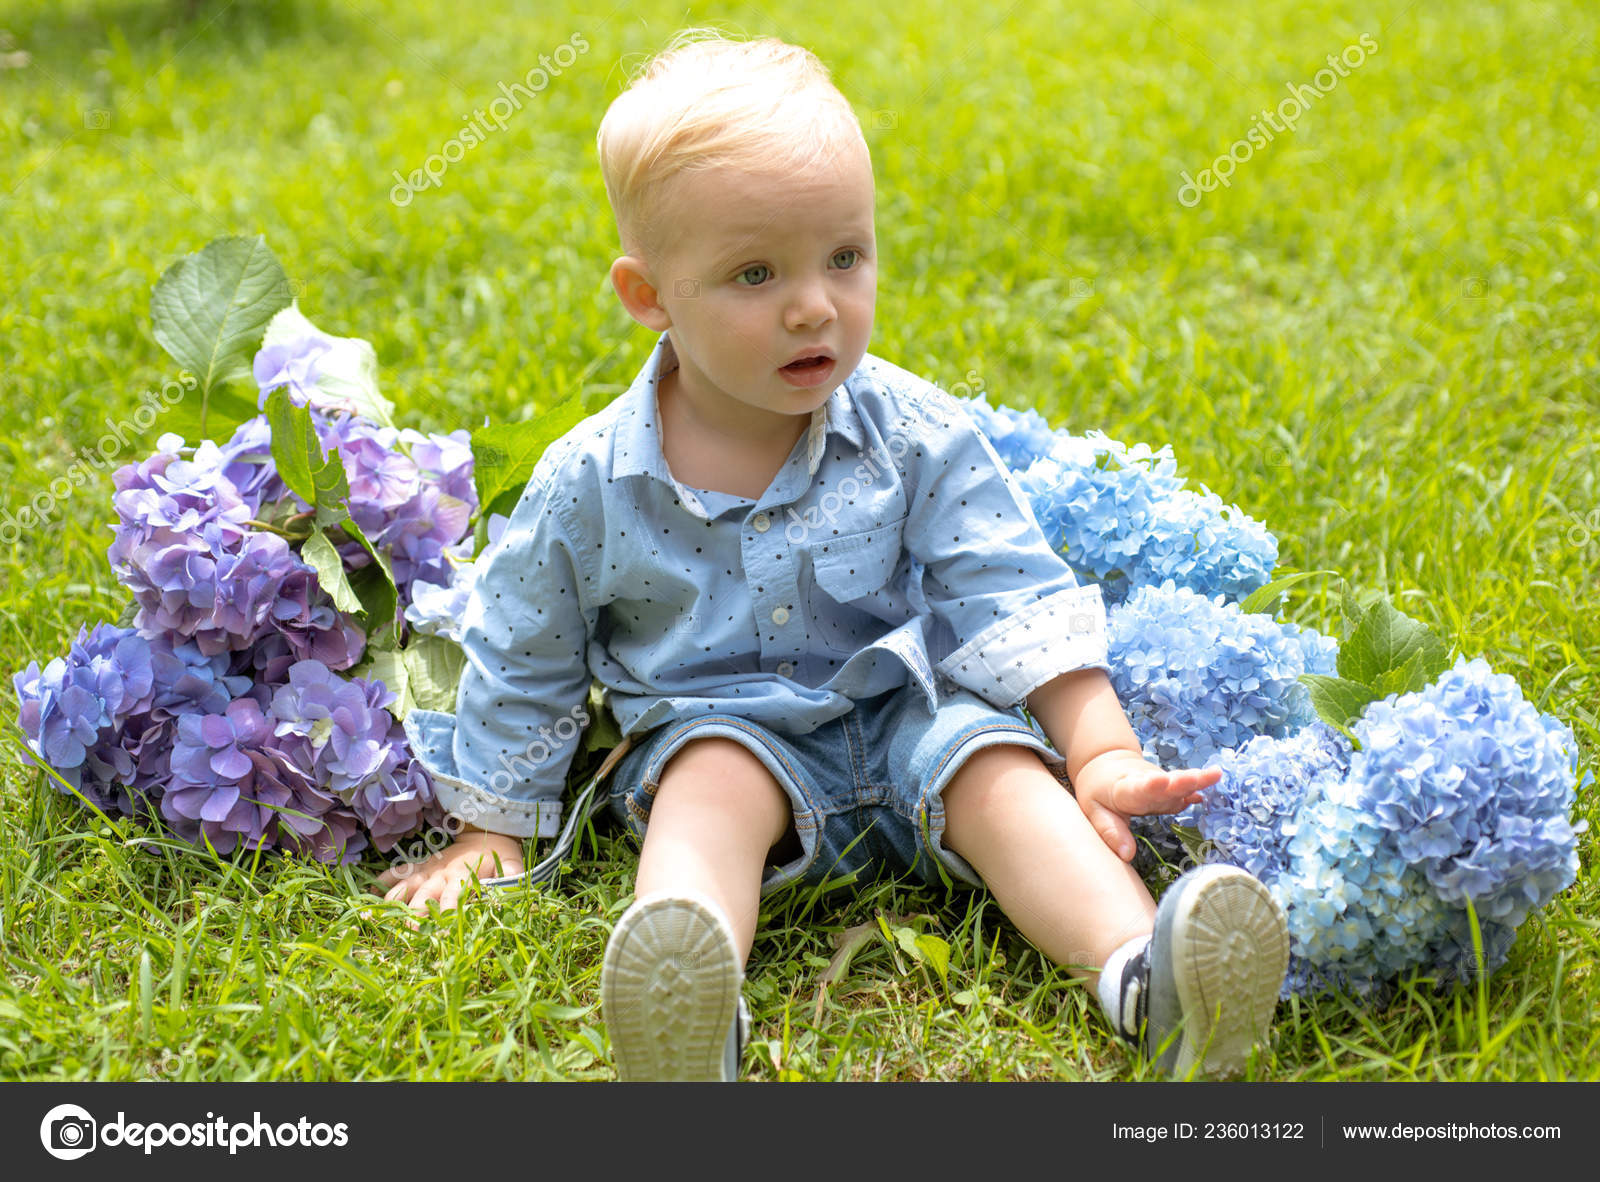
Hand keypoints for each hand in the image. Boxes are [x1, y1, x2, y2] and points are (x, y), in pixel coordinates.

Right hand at [368, 831, 525, 928]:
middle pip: (423, 897)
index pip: (453, 897)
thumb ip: (512, 879)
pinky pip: (397, 873)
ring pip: (405, 886)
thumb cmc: (500, 855)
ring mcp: (427, 870)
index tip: (439, 929)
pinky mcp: (419, 867)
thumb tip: (514, 893)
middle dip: (414, 915)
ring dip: (393, 901)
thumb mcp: (513, 866)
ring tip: (377, 917)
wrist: (486, 830)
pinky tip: (368, 893)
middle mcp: (441, 874)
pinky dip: (382, 882)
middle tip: (405, 933)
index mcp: (463, 876)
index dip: (445, 911)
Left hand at [1071, 749, 1219, 862]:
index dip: (1150, 786)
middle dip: (1181, 782)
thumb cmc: (1098, 793)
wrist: (1105, 766)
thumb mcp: (1094, 812)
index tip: (1161, 781)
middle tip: (1196, 778)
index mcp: (1124, 790)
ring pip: (1178, 784)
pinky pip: (1184, 789)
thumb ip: (1111, 833)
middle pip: (1164, 785)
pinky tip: (1213, 780)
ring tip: (1214, 775)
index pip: (1137, 789)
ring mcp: (1159, 784)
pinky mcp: (1169, 787)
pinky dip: (1198, 786)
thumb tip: (1127, 856)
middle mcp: (1145, 784)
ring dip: (1195, 781)